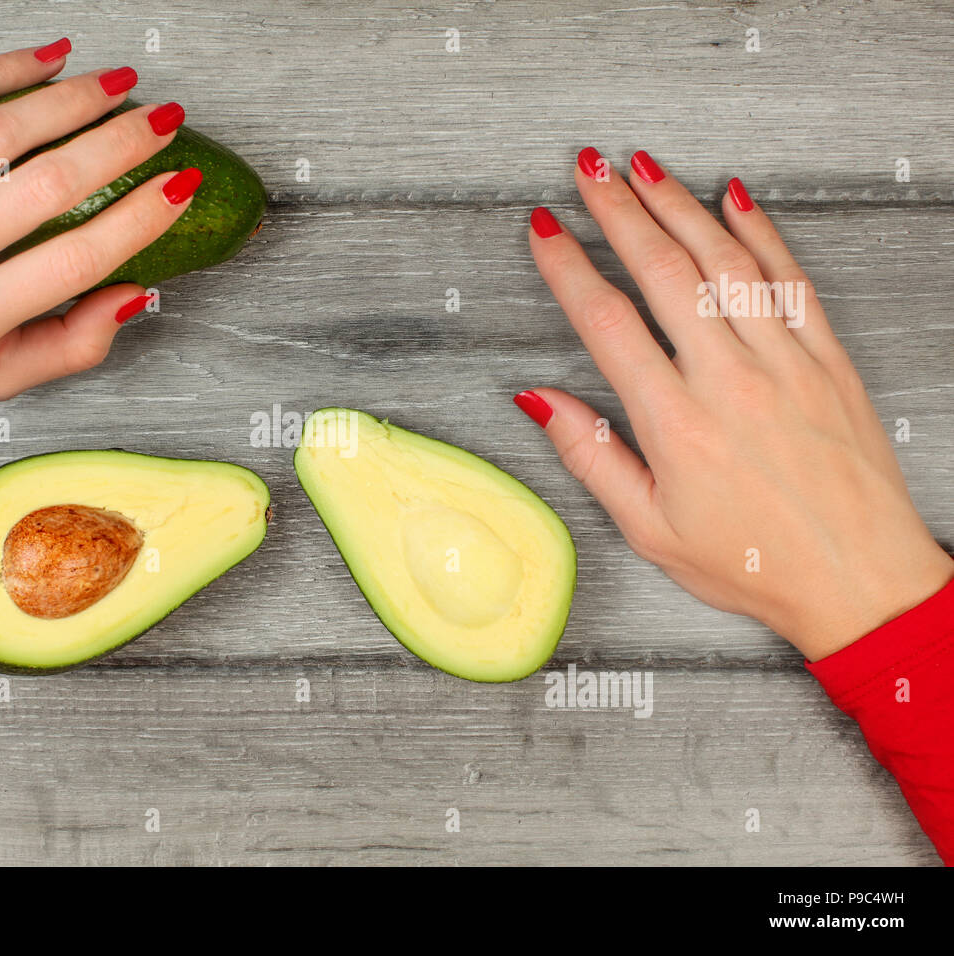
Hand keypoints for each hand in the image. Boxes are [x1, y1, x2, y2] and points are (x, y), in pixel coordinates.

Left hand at [0, 40, 196, 429]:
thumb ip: (72, 346)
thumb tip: (135, 291)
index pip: (75, 260)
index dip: (140, 218)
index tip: (179, 186)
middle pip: (48, 184)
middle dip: (121, 144)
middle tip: (166, 121)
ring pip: (1, 130)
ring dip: (73, 98)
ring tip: (121, 84)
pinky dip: (3, 68)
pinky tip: (51, 59)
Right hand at [518, 149, 952, 660]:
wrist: (859, 581)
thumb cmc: (754, 564)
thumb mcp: (649, 528)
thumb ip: (590, 456)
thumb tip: (540, 399)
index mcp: (677, 425)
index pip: (607, 322)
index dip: (569, 266)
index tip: (546, 230)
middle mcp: (731, 381)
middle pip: (664, 272)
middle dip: (619, 211)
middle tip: (590, 170)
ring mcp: (787, 363)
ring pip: (726, 262)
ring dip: (680, 206)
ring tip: (644, 169)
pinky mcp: (829, 359)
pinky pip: (792, 279)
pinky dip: (762, 232)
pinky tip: (735, 199)